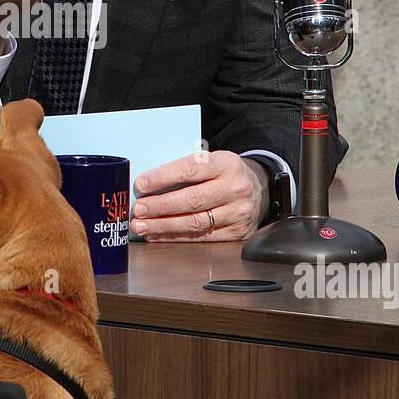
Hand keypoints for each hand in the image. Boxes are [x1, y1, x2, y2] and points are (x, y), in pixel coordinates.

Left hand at [130, 152, 269, 242]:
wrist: (260, 189)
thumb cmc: (226, 174)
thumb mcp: (212, 162)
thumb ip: (186, 171)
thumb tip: (148, 186)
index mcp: (226, 164)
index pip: (190, 170)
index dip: (163, 178)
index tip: (141, 185)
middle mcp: (235, 188)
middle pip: (191, 200)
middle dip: (160, 206)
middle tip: (139, 210)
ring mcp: (238, 212)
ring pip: (195, 222)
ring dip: (164, 226)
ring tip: (142, 226)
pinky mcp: (237, 232)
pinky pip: (201, 237)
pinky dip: (176, 237)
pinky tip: (159, 235)